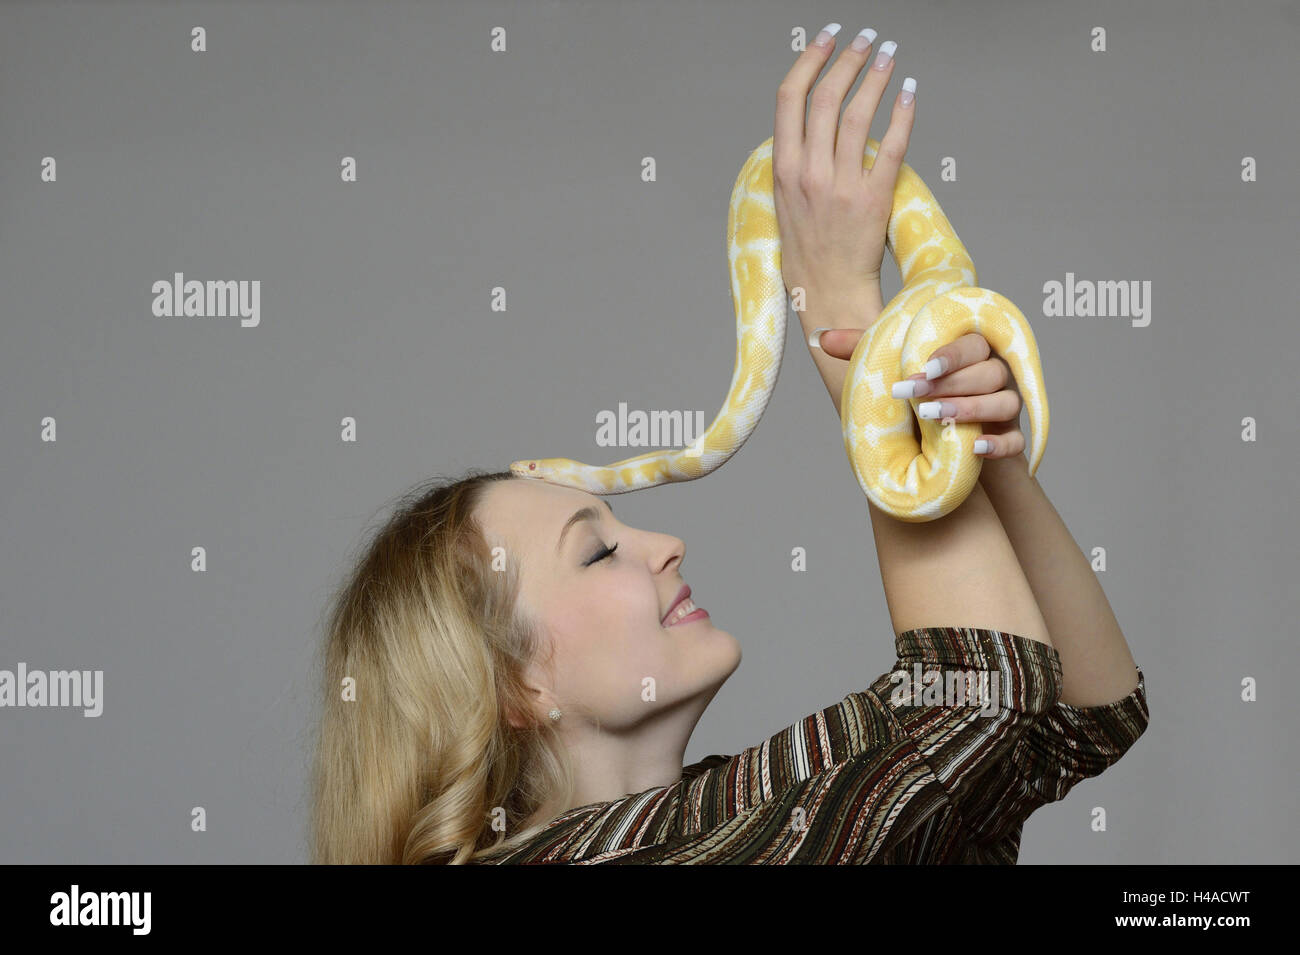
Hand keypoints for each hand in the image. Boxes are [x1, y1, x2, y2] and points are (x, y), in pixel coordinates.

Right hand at [773, 25, 915, 312]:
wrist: (827, 292)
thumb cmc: (807, 249)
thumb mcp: (784, 201)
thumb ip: (795, 161)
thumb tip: (812, 123)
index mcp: (783, 170)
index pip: (791, 99)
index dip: (809, 61)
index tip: (826, 38)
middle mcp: (810, 174)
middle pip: (828, 98)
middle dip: (849, 59)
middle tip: (867, 39)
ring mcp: (842, 187)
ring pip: (860, 116)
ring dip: (876, 77)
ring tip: (889, 56)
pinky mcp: (873, 201)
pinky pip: (892, 148)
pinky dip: (903, 115)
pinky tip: (910, 93)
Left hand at [814, 329, 1026, 459]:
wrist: (933, 438)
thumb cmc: (912, 391)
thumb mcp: (887, 368)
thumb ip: (860, 350)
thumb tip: (819, 337)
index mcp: (969, 350)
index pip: (972, 344)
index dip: (951, 355)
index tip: (923, 368)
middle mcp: (994, 373)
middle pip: (989, 372)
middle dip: (951, 384)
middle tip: (914, 397)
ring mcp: (1006, 405)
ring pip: (1005, 403)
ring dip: (971, 410)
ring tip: (933, 418)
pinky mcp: (1009, 436)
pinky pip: (1017, 440)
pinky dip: (1001, 445)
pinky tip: (975, 448)